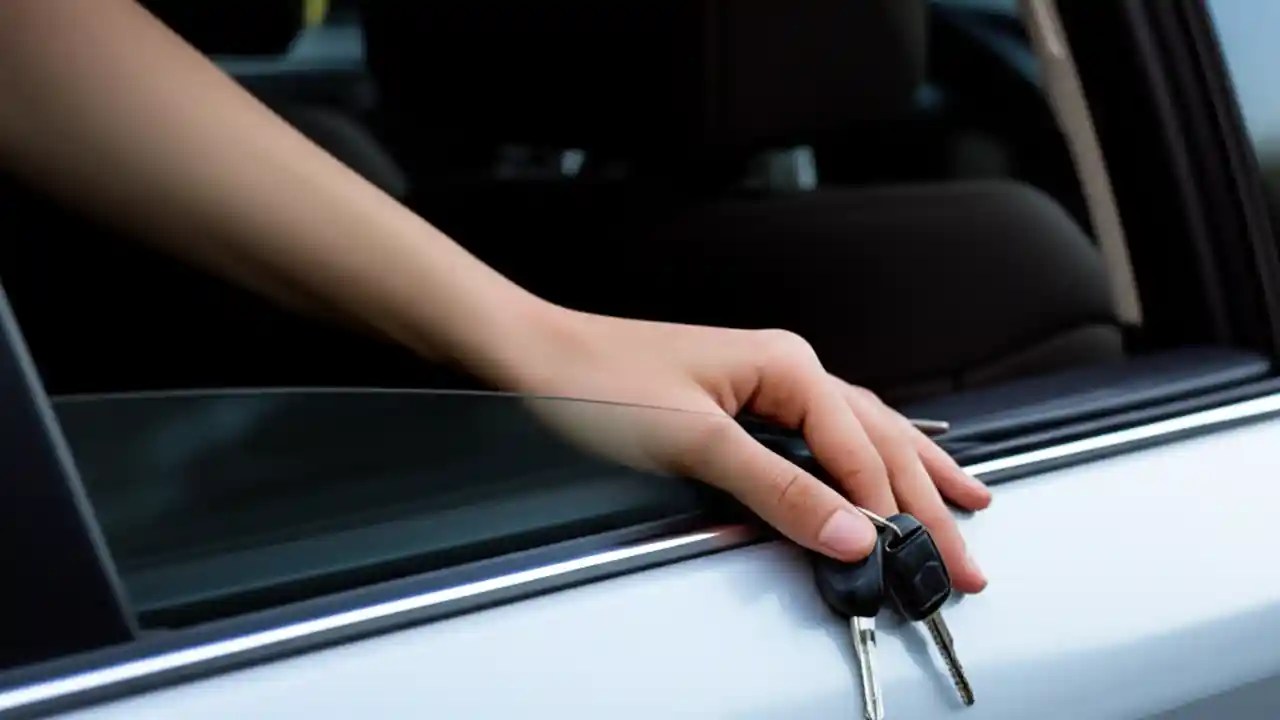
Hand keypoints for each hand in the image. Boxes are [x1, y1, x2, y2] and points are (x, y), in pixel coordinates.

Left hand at [501, 308, 991, 592]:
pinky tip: (886, 467)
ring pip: (865, 433)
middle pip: (881, 440)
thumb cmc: (602, 383)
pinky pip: (831, 434)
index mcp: (788, 368)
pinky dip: (868, 460)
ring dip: (914, 475)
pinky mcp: (747, 403)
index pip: (864, 449)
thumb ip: (779, 490)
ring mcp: (770, 384)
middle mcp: (789, 370)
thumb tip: (850, 532)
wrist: (542, 357)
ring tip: (967, 501)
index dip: (897, 510)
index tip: (925, 559)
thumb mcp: (696, 443)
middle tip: (968, 556)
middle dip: (929, 501)